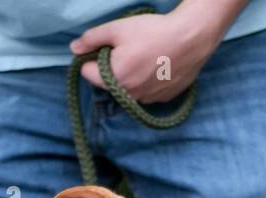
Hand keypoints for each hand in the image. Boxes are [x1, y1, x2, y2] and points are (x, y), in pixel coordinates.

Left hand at [70, 9, 224, 103]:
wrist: (192, 37)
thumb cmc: (153, 32)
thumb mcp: (118, 28)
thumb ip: (92, 38)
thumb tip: (73, 48)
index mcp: (113, 79)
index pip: (88, 73)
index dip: (93, 57)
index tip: (106, 47)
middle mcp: (128, 95)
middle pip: (108, 82)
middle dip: (112, 68)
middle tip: (129, 49)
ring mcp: (147, 100)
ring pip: (128, 89)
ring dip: (130, 76)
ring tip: (146, 56)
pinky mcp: (163, 99)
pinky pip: (147, 92)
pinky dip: (148, 81)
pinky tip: (158, 66)